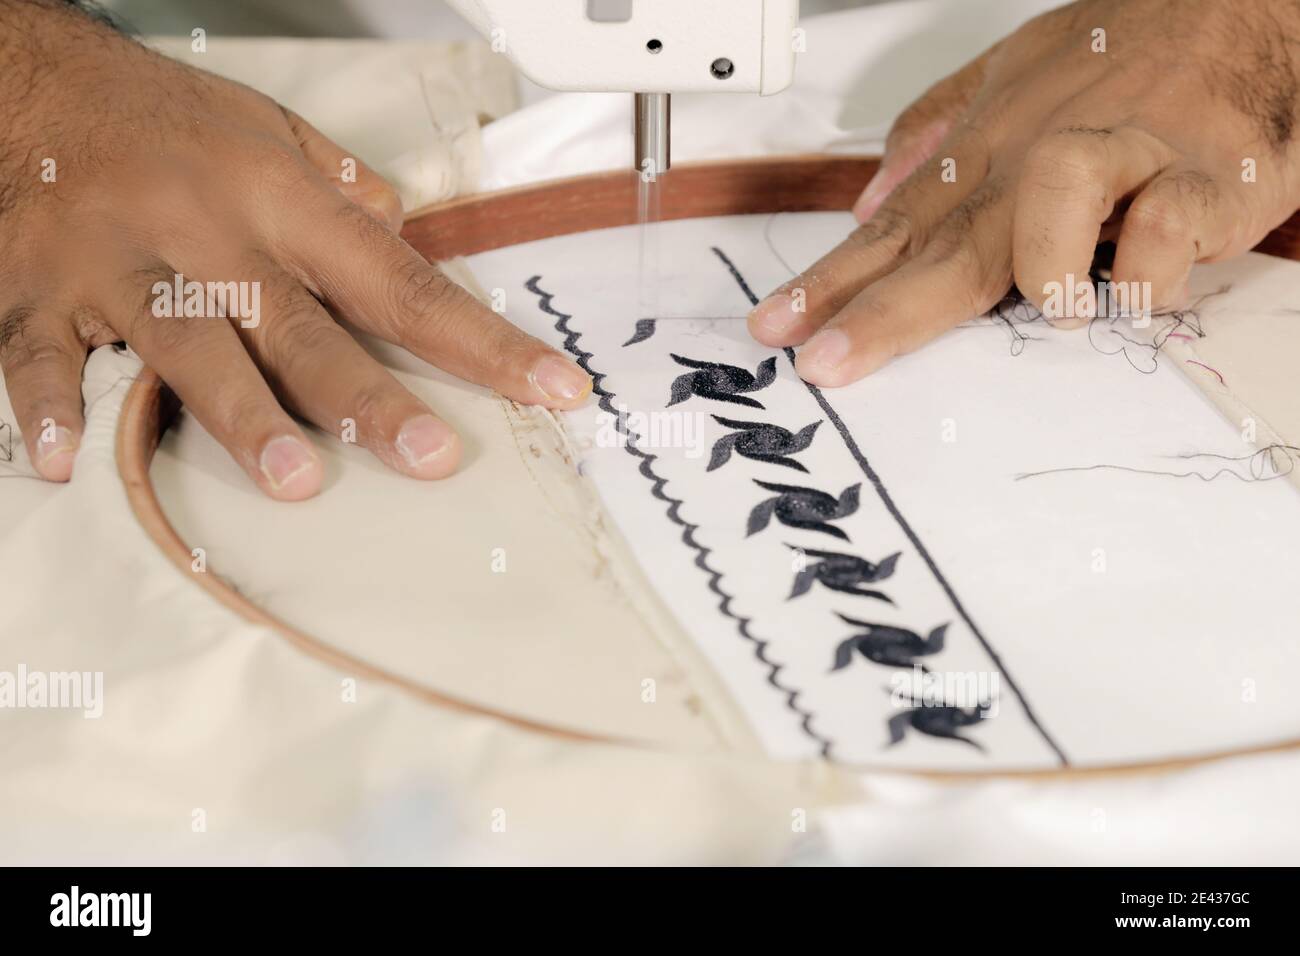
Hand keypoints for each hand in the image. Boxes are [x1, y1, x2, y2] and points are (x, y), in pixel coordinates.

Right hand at [0, 0, 590, 496]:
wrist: (34, 80)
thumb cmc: (167, 120)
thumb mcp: (272, 133)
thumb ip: (344, 195)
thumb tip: (407, 238)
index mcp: (283, 202)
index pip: (404, 283)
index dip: (484, 343)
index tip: (554, 391)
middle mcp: (214, 234)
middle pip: (304, 327)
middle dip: (370, 396)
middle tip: (430, 456)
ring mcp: (123, 262)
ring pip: (191, 344)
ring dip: (240, 414)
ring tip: (293, 479)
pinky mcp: (39, 287)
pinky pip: (42, 353)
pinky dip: (51, 405)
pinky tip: (64, 463)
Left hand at [748, 0, 1299, 384]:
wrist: (1250, 3)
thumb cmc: (1132, 54)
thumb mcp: (1011, 75)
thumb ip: (934, 136)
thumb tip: (865, 200)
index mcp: (991, 149)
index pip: (895, 227)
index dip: (831, 282)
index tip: (776, 327)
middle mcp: (1039, 158)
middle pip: (947, 241)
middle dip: (879, 311)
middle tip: (828, 362)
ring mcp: (1120, 162)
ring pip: (1048, 209)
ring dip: (1038, 268)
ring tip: (1050, 303)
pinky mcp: (1202, 178)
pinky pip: (1164, 225)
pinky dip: (1148, 264)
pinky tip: (1141, 287)